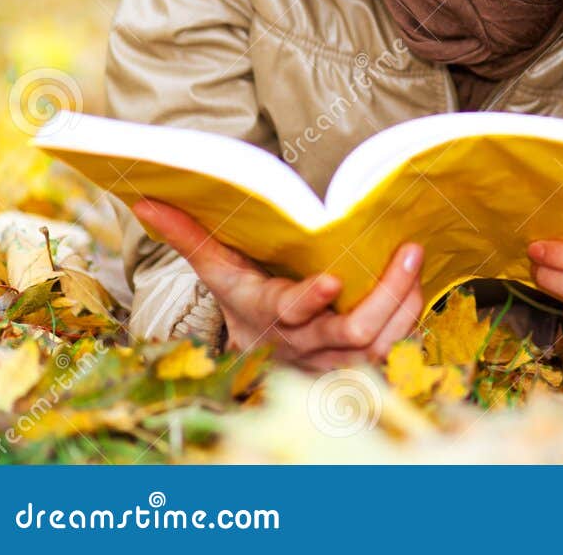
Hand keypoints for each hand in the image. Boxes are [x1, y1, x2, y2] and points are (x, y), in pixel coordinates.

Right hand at [131, 198, 424, 368]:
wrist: (260, 352)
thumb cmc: (243, 299)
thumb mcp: (216, 269)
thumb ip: (189, 235)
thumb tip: (145, 199)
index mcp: (271, 315)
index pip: (292, 312)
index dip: (311, 300)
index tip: (332, 281)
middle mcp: (308, 343)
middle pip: (353, 332)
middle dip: (385, 294)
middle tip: (408, 251)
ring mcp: (338, 358)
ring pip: (381, 343)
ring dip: (405, 302)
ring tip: (416, 259)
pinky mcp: (362, 361)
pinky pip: (395, 346)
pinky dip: (410, 315)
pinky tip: (417, 284)